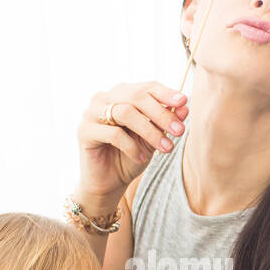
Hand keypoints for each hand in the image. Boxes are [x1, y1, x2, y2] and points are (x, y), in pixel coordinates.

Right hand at [76, 82, 188, 201]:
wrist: (109, 182)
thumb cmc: (131, 156)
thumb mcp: (153, 138)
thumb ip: (165, 122)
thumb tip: (184, 107)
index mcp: (122, 94)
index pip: (146, 87)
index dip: (166, 93)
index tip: (184, 102)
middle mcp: (105, 98)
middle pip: (137, 96)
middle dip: (161, 114)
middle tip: (179, 131)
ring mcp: (91, 112)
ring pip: (126, 113)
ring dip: (150, 131)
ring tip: (165, 148)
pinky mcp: (84, 131)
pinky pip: (113, 134)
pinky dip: (132, 146)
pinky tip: (141, 158)